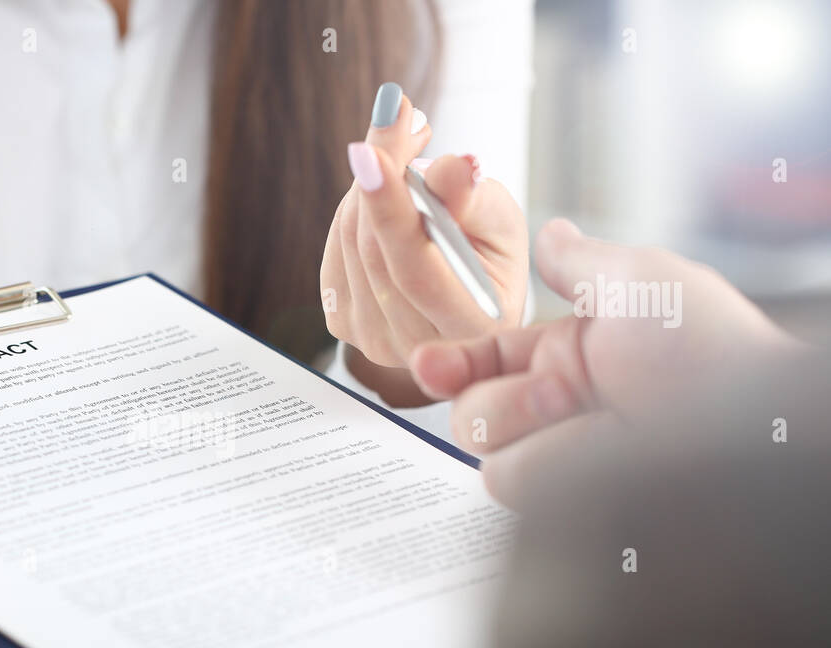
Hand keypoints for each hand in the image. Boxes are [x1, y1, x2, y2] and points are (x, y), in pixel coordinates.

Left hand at [321, 82, 528, 405]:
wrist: (466, 302)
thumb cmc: (492, 261)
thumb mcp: (504, 227)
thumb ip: (477, 203)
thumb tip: (455, 168)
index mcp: (466, 328)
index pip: (414, 268)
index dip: (390, 209)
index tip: (371, 149)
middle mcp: (413, 346)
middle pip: (374, 248)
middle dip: (382, 169)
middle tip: (400, 110)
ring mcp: (371, 339)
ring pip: (350, 241)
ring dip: (370, 182)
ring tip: (405, 145)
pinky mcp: (342, 323)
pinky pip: (336, 248)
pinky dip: (357, 207)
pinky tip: (385, 191)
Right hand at [410, 219, 798, 504]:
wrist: (750, 432)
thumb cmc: (713, 353)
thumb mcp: (639, 282)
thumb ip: (577, 260)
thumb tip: (548, 230)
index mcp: (575, 356)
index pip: (490, 360)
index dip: (453, 362)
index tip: (429, 365)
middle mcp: (562, 408)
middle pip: (471, 402)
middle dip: (506, 390)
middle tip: (562, 387)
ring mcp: (562, 456)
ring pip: (481, 438)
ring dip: (525, 420)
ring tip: (591, 419)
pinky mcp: (562, 501)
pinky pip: (506, 476)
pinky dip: (543, 460)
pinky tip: (591, 456)